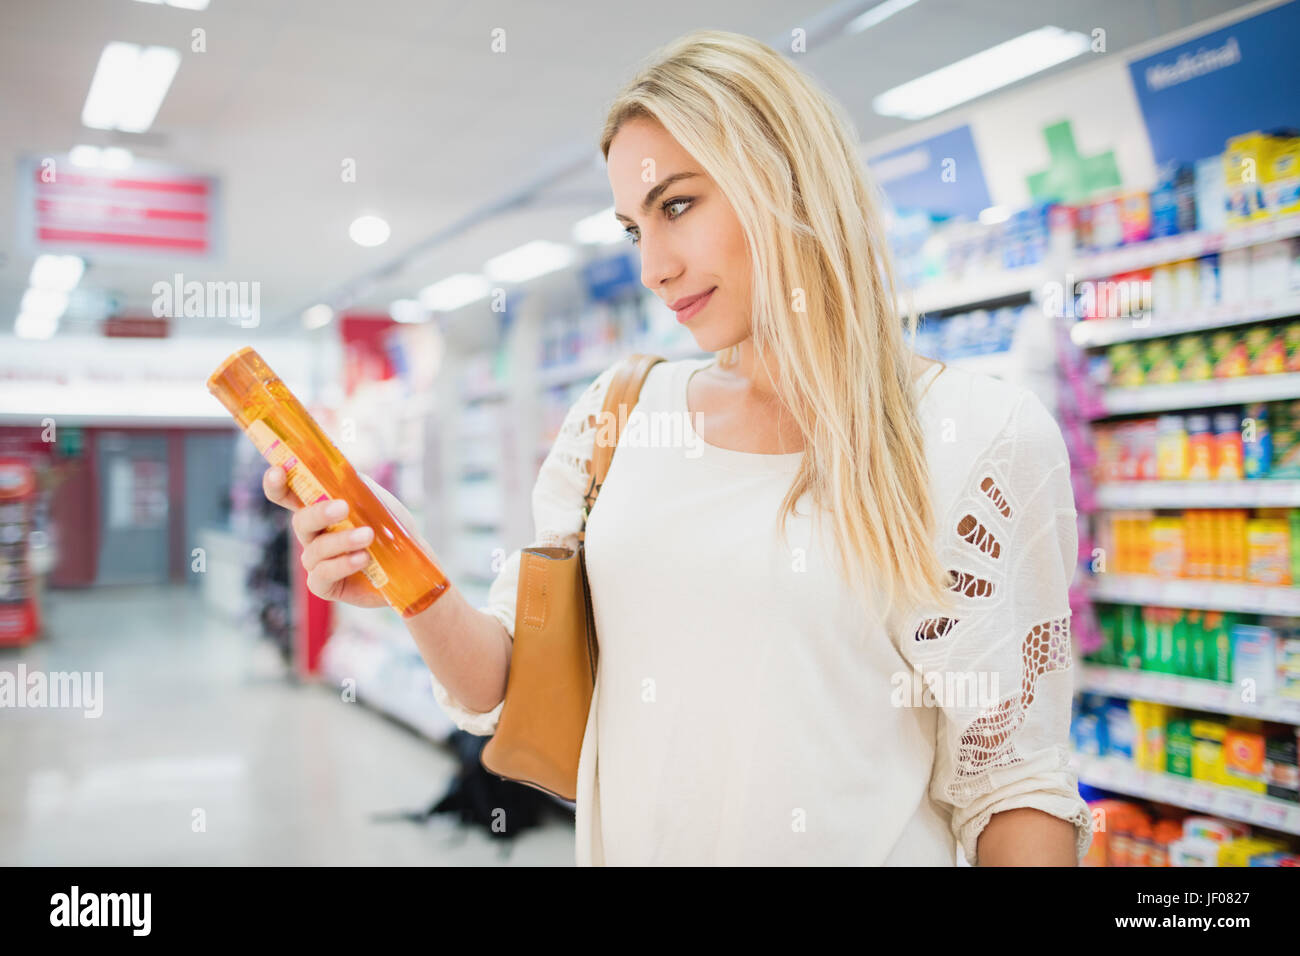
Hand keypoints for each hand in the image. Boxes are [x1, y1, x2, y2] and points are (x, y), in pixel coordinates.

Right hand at [262, 465, 387, 608]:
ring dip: (342, 540)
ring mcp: (317, 561)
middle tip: (343, 507)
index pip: (289, 496)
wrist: (413, 566)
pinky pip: (322, 574)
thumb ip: (355, 486)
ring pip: (315, 549)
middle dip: (319, 514)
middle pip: (300, 521)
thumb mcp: (377, 502)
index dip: (277, 485)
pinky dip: (343, 564)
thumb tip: (337, 470)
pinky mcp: (325, 585)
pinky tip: (363, 558)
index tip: (277, 471)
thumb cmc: (391, 530)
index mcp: (320, 510)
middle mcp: (313, 535)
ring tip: (368, 536)